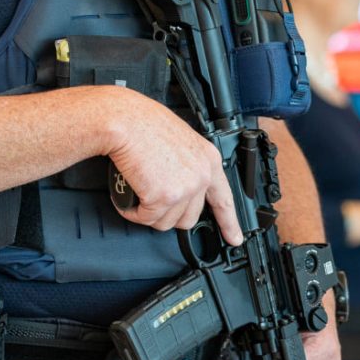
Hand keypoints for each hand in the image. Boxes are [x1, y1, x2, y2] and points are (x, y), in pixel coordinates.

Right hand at [103, 88, 243, 245]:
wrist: (125, 120)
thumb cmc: (144, 124)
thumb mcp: (180, 141)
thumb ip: (188, 165)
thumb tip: (180, 185)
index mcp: (208, 160)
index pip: (224, 199)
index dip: (229, 223)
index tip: (234, 238)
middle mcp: (201, 176)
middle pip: (189, 218)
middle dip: (168, 214)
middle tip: (152, 199)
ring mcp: (184, 188)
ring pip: (166, 222)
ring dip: (148, 213)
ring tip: (138, 192)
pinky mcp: (163, 197)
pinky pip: (146, 218)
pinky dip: (133, 212)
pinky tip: (128, 196)